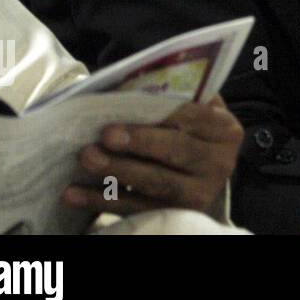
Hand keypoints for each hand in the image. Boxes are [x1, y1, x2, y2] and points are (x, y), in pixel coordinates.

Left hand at [63, 96, 243, 216]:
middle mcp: (220, 162)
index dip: (160, 114)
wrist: (199, 176)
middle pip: (177, 151)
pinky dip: (103, 201)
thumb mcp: (192, 111)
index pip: (192, 116)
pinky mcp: (176, 215)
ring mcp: (200, 193)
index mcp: (224, 129)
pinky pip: (137, 209)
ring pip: (156, 183)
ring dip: (117, 171)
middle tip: (104, 136)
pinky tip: (75, 193)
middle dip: (139, 143)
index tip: (128, 108)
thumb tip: (126, 83)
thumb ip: (171, 96)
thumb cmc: (186, 133)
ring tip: (87, 159)